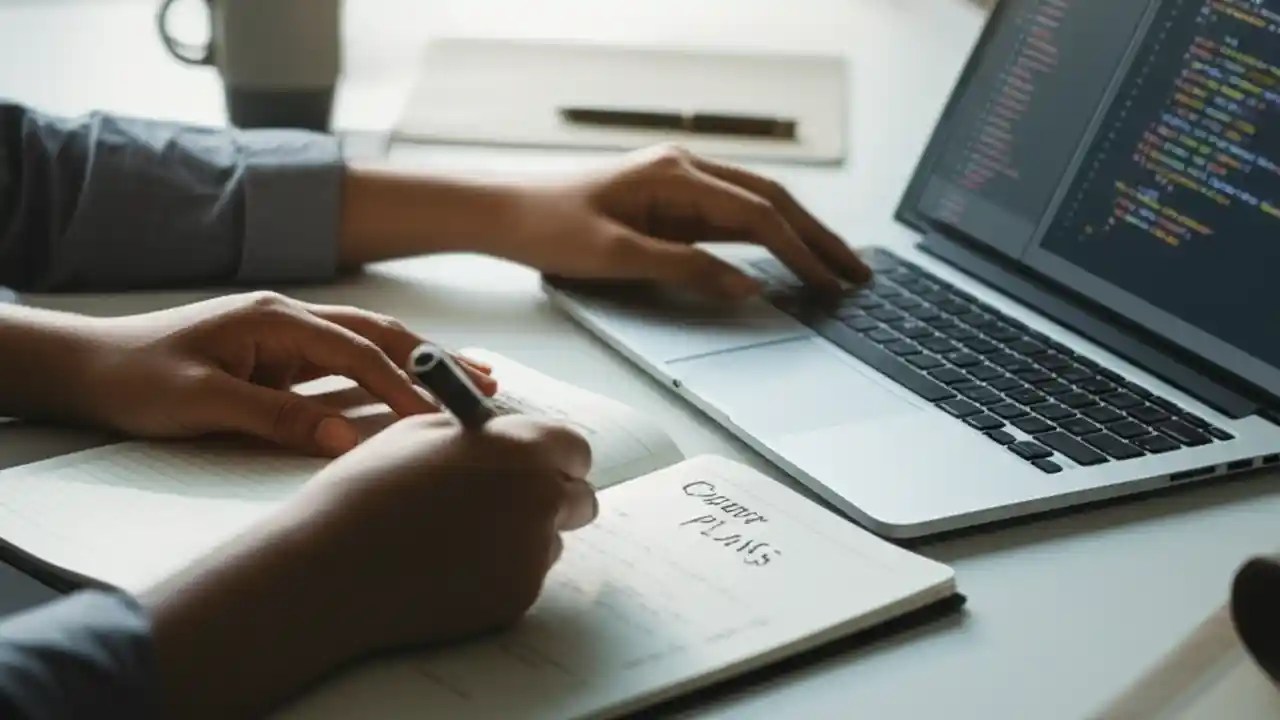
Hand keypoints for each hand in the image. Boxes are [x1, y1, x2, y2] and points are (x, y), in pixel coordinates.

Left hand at [30, 292, 495, 455]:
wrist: (90, 366)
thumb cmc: (138, 378)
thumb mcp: (204, 402)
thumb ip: (277, 418)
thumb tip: (347, 440)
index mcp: (275, 320)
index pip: (359, 352)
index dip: (404, 384)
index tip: (440, 415)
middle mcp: (289, 320)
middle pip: (379, 336)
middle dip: (433, 360)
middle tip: (485, 383)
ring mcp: (285, 337)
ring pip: (367, 347)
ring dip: (417, 364)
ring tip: (467, 380)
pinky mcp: (278, 358)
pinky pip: (344, 366)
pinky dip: (382, 377)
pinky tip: (407, 390)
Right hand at [143, 413, 595, 718]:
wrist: (330, 570)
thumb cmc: (367, 493)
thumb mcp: (421, 432)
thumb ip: (481, 435)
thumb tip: (506, 438)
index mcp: (520, 448)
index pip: (575, 448)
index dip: (555, 456)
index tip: (539, 463)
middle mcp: (539, 499)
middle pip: (580, 498)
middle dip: (553, 497)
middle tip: (510, 501)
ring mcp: (531, 553)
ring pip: (549, 540)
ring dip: (522, 536)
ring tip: (455, 536)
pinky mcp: (517, 597)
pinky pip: (523, 577)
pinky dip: (498, 572)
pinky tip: (446, 567)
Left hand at [497, 145, 871, 299]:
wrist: (505, 212)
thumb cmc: (549, 229)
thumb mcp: (616, 257)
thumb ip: (685, 269)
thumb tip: (748, 286)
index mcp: (676, 174)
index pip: (758, 214)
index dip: (800, 252)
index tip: (830, 284)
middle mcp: (686, 169)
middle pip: (773, 201)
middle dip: (818, 239)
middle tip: (858, 274)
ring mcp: (680, 182)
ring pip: (758, 206)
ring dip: (799, 236)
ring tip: (838, 267)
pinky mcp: (671, 200)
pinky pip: (732, 216)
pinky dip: (767, 237)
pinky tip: (788, 255)